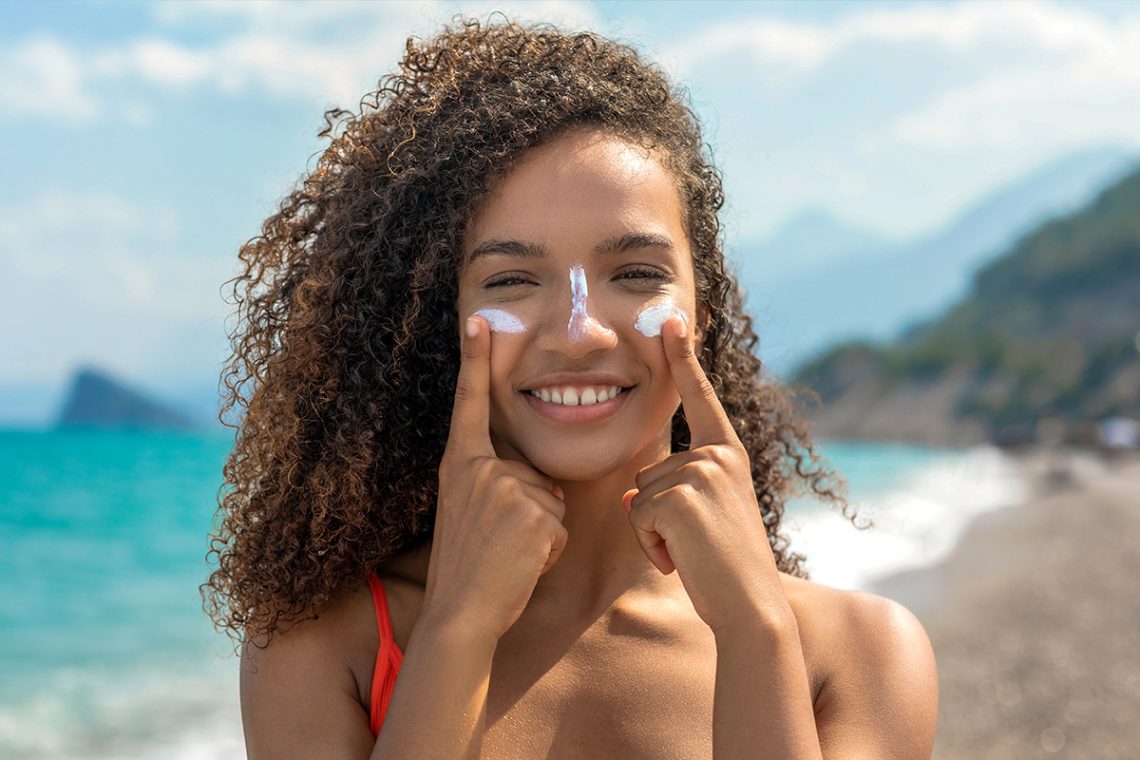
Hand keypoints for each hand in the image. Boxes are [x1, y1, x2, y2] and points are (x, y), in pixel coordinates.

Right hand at [423, 316, 568, 641]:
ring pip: (551, 500)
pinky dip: (550, 550)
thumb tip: (538, 484)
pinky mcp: (533, 513)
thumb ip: (494, 484)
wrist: (461, 614)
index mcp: (460, 463)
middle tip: (499, 543)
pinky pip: (560, 525)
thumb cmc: (469, 569)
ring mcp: (506, 489)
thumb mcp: (468, 512)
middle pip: (535, 473)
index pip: (469, 403)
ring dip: (542, 532)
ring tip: (509, 554)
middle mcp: (480, 468)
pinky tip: (522, 563)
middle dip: (533, 510)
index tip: (477, 319)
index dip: (474, 360)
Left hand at [621, 318, 787, 632]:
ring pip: (640, 496)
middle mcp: (716, 456)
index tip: (672, 318)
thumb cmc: (726, 568)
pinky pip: (638, 516)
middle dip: (657, 515)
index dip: (683, 358)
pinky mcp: (680, 497)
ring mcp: (699, 473)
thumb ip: (675, 494)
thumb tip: (633, 498)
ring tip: (692, 552)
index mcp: (726, 454)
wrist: (750, 606)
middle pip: (649, 472)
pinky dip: (652, 546)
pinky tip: (682, 560)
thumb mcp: (705, 518)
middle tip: (696, 544)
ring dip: (654, 533)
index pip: (699, 398)